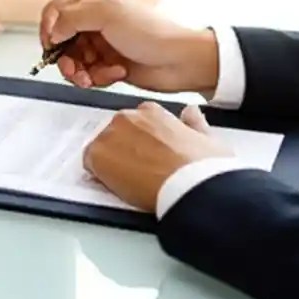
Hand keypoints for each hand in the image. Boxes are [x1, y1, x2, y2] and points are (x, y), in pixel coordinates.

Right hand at [40, 0, 219, 93]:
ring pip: (73, 61)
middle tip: (71, 68)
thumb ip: (73, 17)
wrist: (179, 61)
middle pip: (62, 40)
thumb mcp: (107, 15)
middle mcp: (96, 24)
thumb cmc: (153, 33)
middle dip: (63, 57)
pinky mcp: (110, 67)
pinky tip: (115, 74)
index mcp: (94, 5)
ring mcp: (103, 46)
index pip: (57, 11)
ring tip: (90, 77)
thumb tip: (52, 30)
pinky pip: (89, 75)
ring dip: (79, 71)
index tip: (51, 43)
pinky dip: (97, 77)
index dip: (49, 27)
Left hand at [84, 103, 232, 211]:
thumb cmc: (202, 166)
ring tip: (132, 182)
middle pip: (116, 135)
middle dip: (124, 152)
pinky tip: (118, 186)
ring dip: (112, 163)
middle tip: (140, 172)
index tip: (148, 155)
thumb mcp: (208, 138)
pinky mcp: (97, 156)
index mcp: (152, 111)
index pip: (137, 122)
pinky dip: (100, 175)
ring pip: (103, 149)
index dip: (141, 142)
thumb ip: (195, 123)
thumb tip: (191, 113)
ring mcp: (110, 136)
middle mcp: (128, 117)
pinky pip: (90, 164)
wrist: (190, 186)